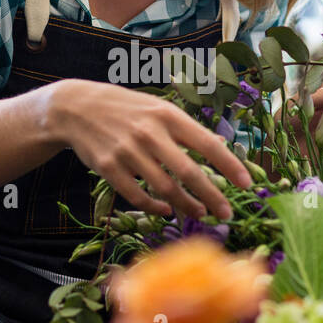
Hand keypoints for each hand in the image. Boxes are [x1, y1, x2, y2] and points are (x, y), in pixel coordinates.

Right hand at [49, 79, 252, 220]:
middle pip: (188, 171)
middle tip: (227, 213)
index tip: (246, 184)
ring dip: (186, 205)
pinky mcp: (109, 168)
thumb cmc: (126, 109)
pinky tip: (166, 210)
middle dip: (212, 195)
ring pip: (165, 188)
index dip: (229, 165)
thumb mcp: (158, 108)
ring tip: (200, 214)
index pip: (207, 143)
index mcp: (168, 115)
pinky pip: (138, 195)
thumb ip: (187, 129)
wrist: (76, 108)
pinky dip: (155, 207)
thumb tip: (222, 144)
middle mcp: (150, 133)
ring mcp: (128, 151)